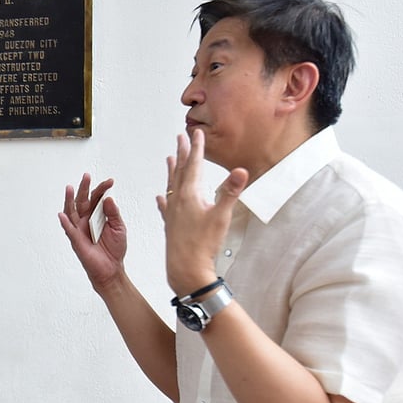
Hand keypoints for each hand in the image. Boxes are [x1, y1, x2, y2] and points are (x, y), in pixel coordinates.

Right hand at [58, 173, 127, 292]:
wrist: (111, 268)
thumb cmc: (114, 249)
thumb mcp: (119, 228)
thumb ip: (113, 213)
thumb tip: (108, 199)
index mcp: (97, 215)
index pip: (97, 198)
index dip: (102, 189)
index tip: (110, 181)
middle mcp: (86, 219)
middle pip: (83, 200)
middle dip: (84, 188)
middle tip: (87, 176)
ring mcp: (79, 228)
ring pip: (71, 211)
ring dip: (69, 200)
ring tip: (70, 187)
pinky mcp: (76, 240)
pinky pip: (68, 229)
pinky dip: (65, 222)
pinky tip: (62, 214)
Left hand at [158, 130, 247, 294]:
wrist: (185, 269)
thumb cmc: (203, 244)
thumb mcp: (221, 216)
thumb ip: (231, 192)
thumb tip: (241, 170)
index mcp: (189, 195)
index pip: (194, 166)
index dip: (196, 149)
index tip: (196, 133)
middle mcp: (178, 201)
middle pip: (180, 171)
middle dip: (181, 153)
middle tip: (180, 137)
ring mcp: (173, 213)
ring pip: (171, 186)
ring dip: (171, 171)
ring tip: (168, 158)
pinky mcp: (171, 226)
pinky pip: (165, 207)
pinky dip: (164, 198)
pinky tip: (160, 197)